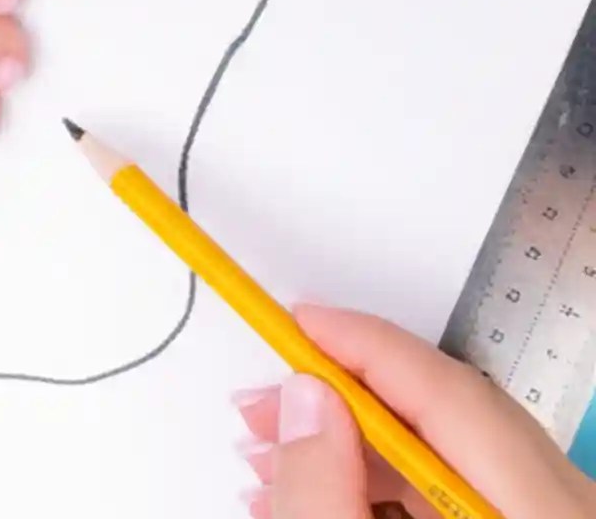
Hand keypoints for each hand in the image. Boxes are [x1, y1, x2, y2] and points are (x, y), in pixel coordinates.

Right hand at [233, 305, 594, 517]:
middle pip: (446, 418)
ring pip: (440, 457)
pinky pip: (447, 493)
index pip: (452, 393)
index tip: (299, 322)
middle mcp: (559, 513)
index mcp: (540, 512)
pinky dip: (374, 486)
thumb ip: (324, 490)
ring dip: (346, 450)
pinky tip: (314, 493)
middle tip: (261, 402)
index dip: (367, 347)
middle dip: (339, 402)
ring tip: (267, 461)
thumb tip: (302, 404)